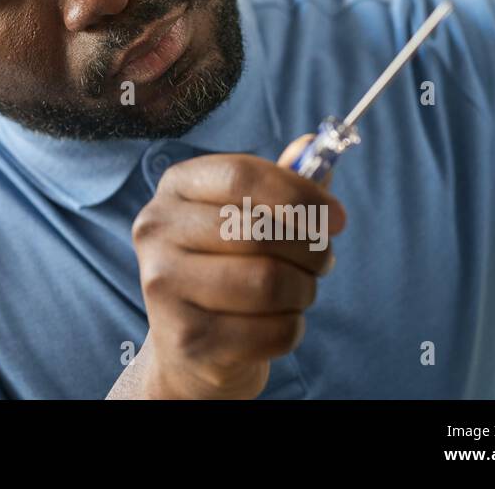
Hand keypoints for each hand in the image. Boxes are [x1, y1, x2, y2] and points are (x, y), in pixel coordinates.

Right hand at [112, 135, 345, 399]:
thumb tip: (312, 146)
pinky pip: (270, 331)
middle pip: (259, 231)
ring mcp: (162, 285)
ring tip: (300, 292)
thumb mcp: (248, 218)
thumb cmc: (227, 269)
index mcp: (175, 187)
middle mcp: (156, 229)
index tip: (338, 217)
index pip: (241, 176)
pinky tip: (278, 324)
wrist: (189, 349)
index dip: (301, 195)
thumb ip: (281, 184)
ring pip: (268, 283)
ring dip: (303, 291)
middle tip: (324, 261)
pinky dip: (292, 329)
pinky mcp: (185, 338)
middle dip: (311, 249)